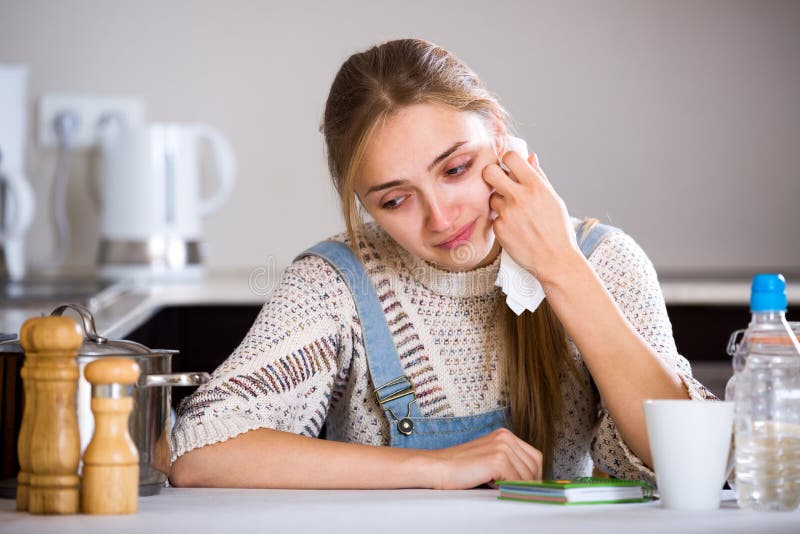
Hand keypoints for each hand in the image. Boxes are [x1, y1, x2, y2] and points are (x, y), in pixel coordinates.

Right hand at [427, 428, 542, 488]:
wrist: (438, 467)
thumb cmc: (459, 468)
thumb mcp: (489, 460)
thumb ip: (509, 464)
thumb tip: (530, 482)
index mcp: (504, 435)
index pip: (534, 457)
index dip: (533, 475)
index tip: (527, 487)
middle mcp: (505, 437)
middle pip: (534, 466)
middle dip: (528, 483)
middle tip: (513, 492)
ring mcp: (502, 447)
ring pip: (527, 476)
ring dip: (516, 487)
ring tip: (497, 487)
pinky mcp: (498, 459)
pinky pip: (517, 482)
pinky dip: (509, 489)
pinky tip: (493, 487)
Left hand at [482, 151, 580, 285]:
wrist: (555, 259)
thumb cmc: (558, 229)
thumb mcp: (554, 199)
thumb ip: (539, 177)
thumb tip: (530, 157)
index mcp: (535, 186)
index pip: (510, 157)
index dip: (508, 160)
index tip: (509, 167)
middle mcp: (519, 197)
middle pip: (489, 172)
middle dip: (492, 175)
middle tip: (499, 183)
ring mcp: (507, 213)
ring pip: (492, 198)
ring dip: (500, 203)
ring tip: (517, 214)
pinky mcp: (499, 228)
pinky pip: (495, 217)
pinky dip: (502, 221)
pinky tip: (516, 229)